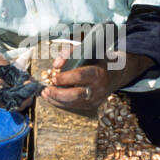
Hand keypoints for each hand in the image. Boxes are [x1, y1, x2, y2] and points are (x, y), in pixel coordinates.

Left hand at [42, 48, 157, 116]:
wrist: (114, 75)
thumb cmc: (97, 60)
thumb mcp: (87, 52)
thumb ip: (69, 54)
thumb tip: (56, 65)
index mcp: (99, 73)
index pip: (81, 76)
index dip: (65, 78)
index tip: (54, 77)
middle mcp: (98, 88)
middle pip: (76, 95)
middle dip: (58, 93)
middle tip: (46, 89)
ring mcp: (96, 100)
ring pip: (73, 103)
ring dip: (56, 99)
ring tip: (44, 93)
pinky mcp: (91, 106)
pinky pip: (73, 107)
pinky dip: (60, 103)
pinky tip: (51, 98)